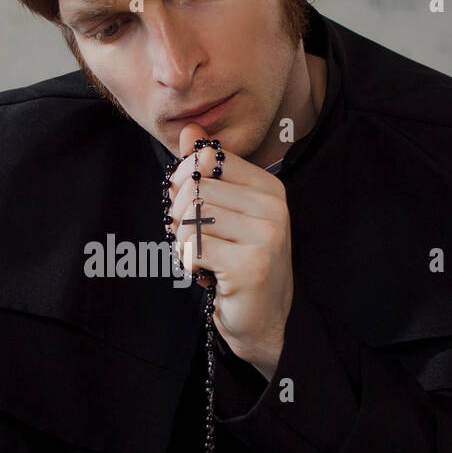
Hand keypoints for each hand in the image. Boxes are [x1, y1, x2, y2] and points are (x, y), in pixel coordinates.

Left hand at [167, 121, 292, 377]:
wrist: (265, 322)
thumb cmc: (239, 265)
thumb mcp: (226, 213)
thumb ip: (206, 171)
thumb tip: (189, 130)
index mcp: (269, 187)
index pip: (208, 159)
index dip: (184, 180)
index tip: (188, 208)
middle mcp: (273, 207)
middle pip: (195, 187)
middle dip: (178, 215)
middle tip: (191, 241)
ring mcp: (265, 236)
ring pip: (190, 216)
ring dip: (181, 240)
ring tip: (201, 257)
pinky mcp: (250, 265)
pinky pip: (190, 246)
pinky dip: (185, 261)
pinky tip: (203, 272)